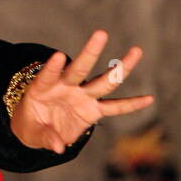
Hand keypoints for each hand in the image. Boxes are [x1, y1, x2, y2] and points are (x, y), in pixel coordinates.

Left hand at [9, 29, 154, 151]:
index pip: (48, 75)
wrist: (39, 130)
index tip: (59, 55)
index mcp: (43, 88)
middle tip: (101, 33)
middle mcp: (66, 87)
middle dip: (90, 52)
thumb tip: (59, 147)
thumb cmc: (31, 125)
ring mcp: (82, 96)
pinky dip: (131, 104)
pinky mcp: (93, 109)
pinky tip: (149, 99)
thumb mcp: (32, 132)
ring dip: (120, 67)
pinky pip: (115, 107)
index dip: (53, 67)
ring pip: (103, 81)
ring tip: (136, 51)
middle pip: (80, 69)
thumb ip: (45, 137)